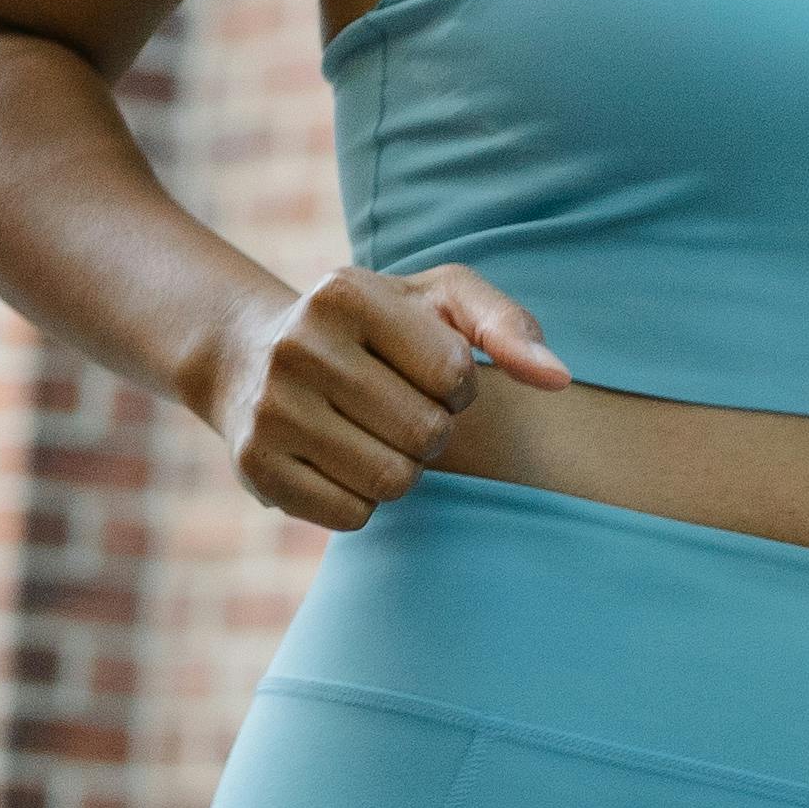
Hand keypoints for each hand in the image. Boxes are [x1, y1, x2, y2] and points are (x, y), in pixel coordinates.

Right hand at [188, 263, 568, 531]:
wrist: (249, 355)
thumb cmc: (371, 327)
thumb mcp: (437, 301)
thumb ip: (506, 325)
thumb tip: (559, 378)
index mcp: (345, 292)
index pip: (454, 373)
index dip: (459, 386)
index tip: (429, 374)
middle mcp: (297, 345)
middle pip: (425, 433)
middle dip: (431, 431)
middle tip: (400, 411)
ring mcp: (269, 408)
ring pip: (392, 480)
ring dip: (402, 468)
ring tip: (373, 435)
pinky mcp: (256, 467)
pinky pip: (353, 515)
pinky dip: (362, 499)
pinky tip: (339, 461)